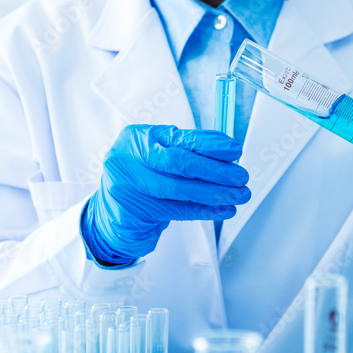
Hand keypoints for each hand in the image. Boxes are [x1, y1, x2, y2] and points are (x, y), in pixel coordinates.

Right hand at [82, 125, 250, 265]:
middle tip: (240, 177)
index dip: (210, 145)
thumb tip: (228, 153)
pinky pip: (176, 211)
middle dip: (215, 171)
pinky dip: (204, 210)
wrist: (112, 215)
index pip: (179, 138)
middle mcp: (129, 157)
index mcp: (138, 137)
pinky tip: (223, 210)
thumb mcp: (159, 158)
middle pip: (179, 163)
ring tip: (238, 195)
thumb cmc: (142, 181)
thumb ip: (187, 151)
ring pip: (179, 189)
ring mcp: (127, 185)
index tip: (234, 151)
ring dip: (215, 193)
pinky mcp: (131, 211)